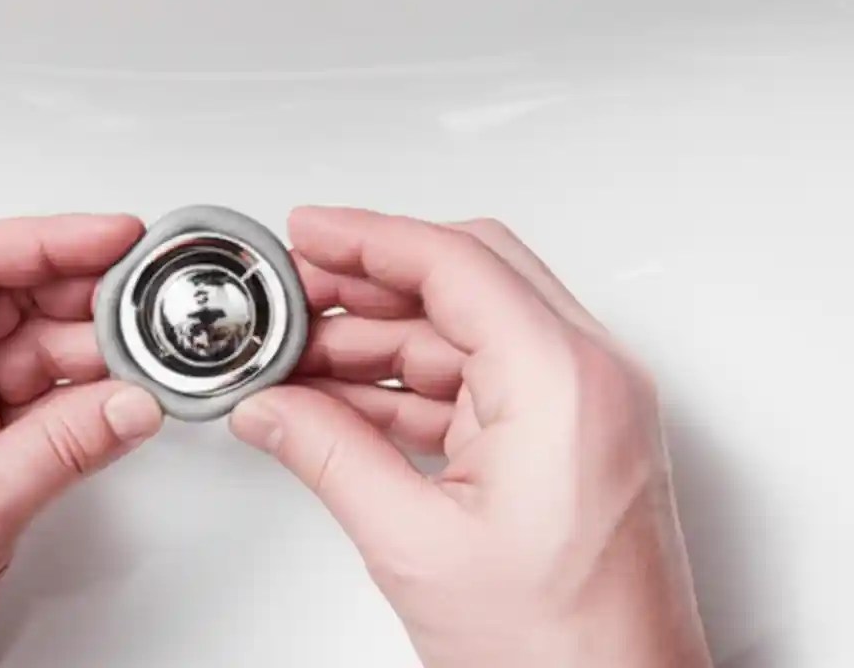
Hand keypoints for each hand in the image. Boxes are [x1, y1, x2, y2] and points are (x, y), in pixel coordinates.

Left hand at [0, 215, 162, 667]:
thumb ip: (59, 446)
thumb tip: (130, 401)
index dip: (48, 241)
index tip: (116, 238)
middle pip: (4, 303)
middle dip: (81, 300)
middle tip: (149, 304)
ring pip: (25, 355)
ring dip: (89, 356)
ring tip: (146, 365)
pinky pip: (31, 407)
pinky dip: (78, 404)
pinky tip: (117, 408)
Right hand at [230, 207, 711, 666]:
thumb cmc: (563, 652)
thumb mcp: (415, 544)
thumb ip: (328, 456)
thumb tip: (270, 407)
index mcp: (564, 382)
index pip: (456, 264)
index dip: (368, 237)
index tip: (308, 232)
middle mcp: (588, 380)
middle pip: (466, 281)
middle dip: (369, 283)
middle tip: (293, 293)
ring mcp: (581, 410)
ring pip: (465, 333)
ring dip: (380, 340)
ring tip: (297, 360)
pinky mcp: (564, 443)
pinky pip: (476, 384)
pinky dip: (407, 386)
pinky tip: (341, 403)